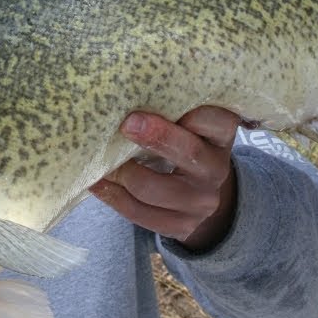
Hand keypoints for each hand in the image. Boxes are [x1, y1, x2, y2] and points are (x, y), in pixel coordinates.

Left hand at [90, 106, 238, 251]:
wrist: (199, 193)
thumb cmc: (183, 143)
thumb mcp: (190, 125)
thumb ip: (171, 111)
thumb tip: (126, 91)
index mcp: (220, 136)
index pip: (216, 120)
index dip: (193, 112)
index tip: (167, 101)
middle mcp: (216, 169)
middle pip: (188, 153)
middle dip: (155, 137)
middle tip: (126, 124)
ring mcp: (201, 201)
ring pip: (154, 188)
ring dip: (122, 172)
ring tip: (101, 159)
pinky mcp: (181, 225)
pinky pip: (140, 213)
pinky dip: (113, 196)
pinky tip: (97, 183)